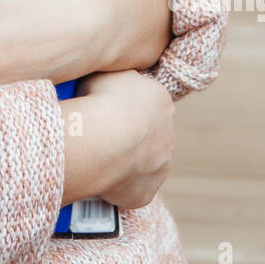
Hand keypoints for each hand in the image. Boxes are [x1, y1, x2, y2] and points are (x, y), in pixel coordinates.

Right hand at [72, 69, 174, 209]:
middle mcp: (167, 134)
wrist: (103, 138)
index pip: (146, 104)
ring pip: (143, 164)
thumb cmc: (102, 100)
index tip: (106, 109)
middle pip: (148, 136)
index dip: (124, 107)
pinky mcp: (145, 192)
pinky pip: (131, 189)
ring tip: (97, 158)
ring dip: (125, 162)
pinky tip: (99, 178)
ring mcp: (160, 166)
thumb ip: (116, 79)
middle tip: (101, 135)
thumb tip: (112, 82)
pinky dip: (117, 186)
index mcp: (161, 101)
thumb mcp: (108, 72)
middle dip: (128, 136)